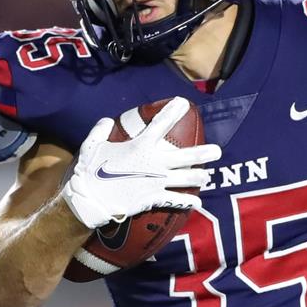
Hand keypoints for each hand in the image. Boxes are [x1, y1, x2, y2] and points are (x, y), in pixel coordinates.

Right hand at [61, 97, 221, 228]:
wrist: (89, 200)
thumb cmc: (89, 171)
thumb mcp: (92, 146)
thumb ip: (100, 130)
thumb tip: (106, 121)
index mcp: (140, 146)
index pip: (161, 124)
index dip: (173, 111)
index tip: (184, 102)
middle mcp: (154, 162)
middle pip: (186, 156)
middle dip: (204, 153)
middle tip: (218, 151)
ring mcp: (156, 182)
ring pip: (186, 179)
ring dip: (199, 178)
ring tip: (207, 177)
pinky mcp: (153, 198)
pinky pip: (175, 200)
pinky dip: (187, 203)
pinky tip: (197, 203)